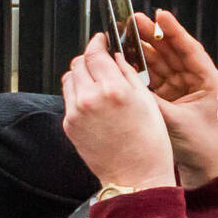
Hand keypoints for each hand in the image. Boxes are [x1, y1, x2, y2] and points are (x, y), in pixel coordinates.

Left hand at [61, 33, 176, 190]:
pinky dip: (78, 94)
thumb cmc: (148, 143)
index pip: (95, 53)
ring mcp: (75, 113)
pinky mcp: (69, 126)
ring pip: (70, 80)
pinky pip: (69, 100)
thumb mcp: (146, 101)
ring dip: (81, 75)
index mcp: (113, 89)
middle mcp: (89, 99)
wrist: (135, 177)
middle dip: (89, 58)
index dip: (98, 43)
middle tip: (101, 60)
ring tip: (97, 82)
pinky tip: (94, 102)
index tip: (101, 40)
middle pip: (78, 63)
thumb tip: (116, 56)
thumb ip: (128, 73)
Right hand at [132, 10, 217, 187]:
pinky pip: (153, 79)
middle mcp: (196, 81)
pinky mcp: (170, 99)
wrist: (204, 169)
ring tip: (124, 35)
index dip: (173, 32)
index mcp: (210, 81)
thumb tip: (131, 86)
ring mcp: (182, 89)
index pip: (190, 50)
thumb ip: (155, 103)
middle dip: (152, 36)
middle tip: (133, 20)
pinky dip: (140, 70)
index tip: (160, 14)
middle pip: (172, 52)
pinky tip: (124, 59)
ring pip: (160, 64)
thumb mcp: (177, 122)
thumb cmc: (201, 146)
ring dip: (143, 51)